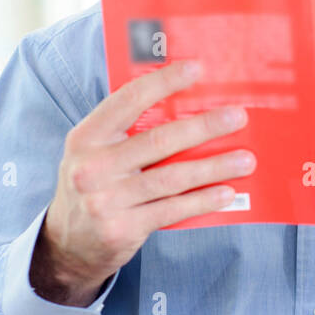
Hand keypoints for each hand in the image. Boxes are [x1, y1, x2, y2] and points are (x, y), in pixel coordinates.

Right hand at [32, 59, 253, 305]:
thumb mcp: (95, 153)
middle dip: (204, 127)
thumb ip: (127, 131)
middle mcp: (93, 167)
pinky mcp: (123, 228)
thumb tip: (184, 104)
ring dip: (214, 167)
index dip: (163, 82)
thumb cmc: (93, 187)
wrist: (69, 245)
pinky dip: (202, 200)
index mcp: (87, 137)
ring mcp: (106, 200)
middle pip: (159, 140)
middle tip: (237, 117)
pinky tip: (227, 192)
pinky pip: (172, 209)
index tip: (196, 68)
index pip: (128, 100)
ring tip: (245, 160)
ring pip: (172, 177)